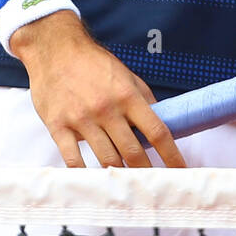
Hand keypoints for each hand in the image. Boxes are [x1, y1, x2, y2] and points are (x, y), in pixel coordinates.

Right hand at [11, 12, 185, 168]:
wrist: (55, 49)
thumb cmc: (93, 63)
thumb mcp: (125, 74)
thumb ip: (143, 98)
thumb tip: (162, 121)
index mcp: (127, 95)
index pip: (157, 131)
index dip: (171, 154)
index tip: (180, 170)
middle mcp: (107, 108)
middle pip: (133, 151)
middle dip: (146, 172)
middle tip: (154, 185)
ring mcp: (82, 119)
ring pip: (107, 159)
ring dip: (119, 175)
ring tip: (128, 187)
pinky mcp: (58, 126)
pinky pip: (73, 159)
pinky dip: (85, 174)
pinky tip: (94, 181)